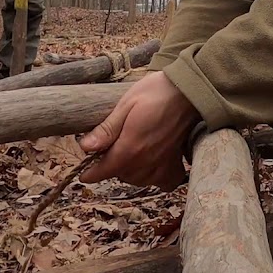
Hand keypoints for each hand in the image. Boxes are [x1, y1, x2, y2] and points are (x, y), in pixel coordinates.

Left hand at [79, 71, 199, 188]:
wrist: (188, 90)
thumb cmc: (155, 92)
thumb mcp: (125, 104)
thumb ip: (106, 130)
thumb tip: (85, 147)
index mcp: (130, 147)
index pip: (104, 170)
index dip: (91, 173)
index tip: (84, 174)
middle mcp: (146, 161)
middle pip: (121, 175)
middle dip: (111, 167)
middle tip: (109, 150)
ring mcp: (163, 163)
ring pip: (139, 180)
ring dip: (130, 173)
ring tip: (128, 156)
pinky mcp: (176, 161)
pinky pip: (165, 182)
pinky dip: (157, 179)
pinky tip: (152, 168)